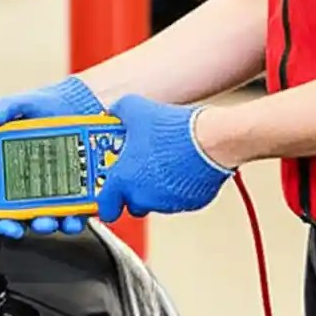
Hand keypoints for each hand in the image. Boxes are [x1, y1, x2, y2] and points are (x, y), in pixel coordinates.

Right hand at [0, 77, 103, 238]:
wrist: (84, 105)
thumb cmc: (50, 107)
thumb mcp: (23, 104)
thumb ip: (4, 109)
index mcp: (6, 165)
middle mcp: (26, 183)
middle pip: (10, 215)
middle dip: (8, 226)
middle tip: (10, 225)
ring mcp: (50, 192)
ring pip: (40, 219)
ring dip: (40, 226)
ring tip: (45, 220)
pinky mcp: (74, 195)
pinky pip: (70, 215)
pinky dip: (70, 221)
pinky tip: (71, 217)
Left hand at [95, 95, 232, 221]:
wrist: (210, 140)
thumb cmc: (174, 131)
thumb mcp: (135, 109)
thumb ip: (119, 113)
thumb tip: (115, 112)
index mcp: (124, 180)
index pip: (105, 206)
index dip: (106, 198)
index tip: (108, 188)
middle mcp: (143, 196)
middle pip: (131, 203)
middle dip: (132, 189)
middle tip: (137, 169)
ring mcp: (167, 203)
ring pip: (155, 201)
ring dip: (155, 187)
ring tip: (162, 162)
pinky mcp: (189, 203)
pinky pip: (178, 199)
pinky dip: (177, 188)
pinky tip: (180, 167)